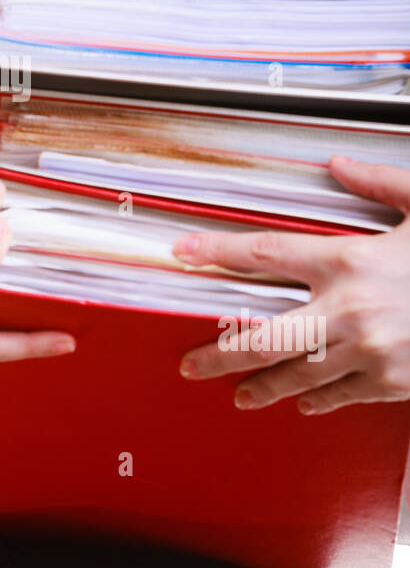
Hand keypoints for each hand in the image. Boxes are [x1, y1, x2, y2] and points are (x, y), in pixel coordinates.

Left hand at [170, 156, 409, 415]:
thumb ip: (378, 184)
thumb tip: (339, 165)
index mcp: (350, 258)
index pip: (263, 252)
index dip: (214, 251)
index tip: (179, 253)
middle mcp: (349, 310)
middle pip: (263, 335)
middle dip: (219, 353)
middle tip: (190, 364)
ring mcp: (368, 353)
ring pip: (295, 377)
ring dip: (259, 386)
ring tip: (237, 392)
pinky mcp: (391, 384)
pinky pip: (339, 396)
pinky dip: (315, 400)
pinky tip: (299, 403)